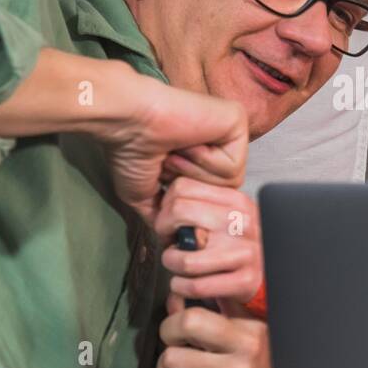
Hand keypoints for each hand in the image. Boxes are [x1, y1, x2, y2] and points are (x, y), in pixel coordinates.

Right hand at [0, 50, 248, 226]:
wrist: (129, 122)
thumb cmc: (131, 153)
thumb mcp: (147, 195)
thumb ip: (165, 217)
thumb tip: (173, 245)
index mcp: (205, 155)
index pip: (213, 196)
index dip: (190, 198)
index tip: (166, 178)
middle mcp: (222, 142)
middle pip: (225, 192)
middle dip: (193, 187)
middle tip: (170, 163)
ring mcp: (232, 131)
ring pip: (230, 181)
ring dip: (195, 173)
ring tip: (177, 151)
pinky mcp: (237, 123)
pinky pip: (233, 165)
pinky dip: (204, 161)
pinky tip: (188, 143)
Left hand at [154, 178, 262, 307]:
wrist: (269, 273)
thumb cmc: (239, 245)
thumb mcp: (225, 214)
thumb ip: (197, 204)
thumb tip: (156, 201)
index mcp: (236, 201)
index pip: (183, 187)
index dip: (165, 206)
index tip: (168, 219)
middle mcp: (241, 223)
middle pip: (178, 212)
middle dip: (162, 229)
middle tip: (168, 239)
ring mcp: (244, 253)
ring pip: (184, 258)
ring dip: (171, 262)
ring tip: (176, 261)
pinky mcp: (244, 281)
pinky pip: (196, 286)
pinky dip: (180, 287)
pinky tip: (183, 283)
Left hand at [156, 295, 277, 367]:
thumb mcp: (237, 348)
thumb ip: (209, 319)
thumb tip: (173, 297)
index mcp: (252, 331)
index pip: (198, 310)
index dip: (177, 323)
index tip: (179, 337)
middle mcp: (249, 351)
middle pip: (185, 324)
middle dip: (168, 339)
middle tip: (175, 355)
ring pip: (170, 360)